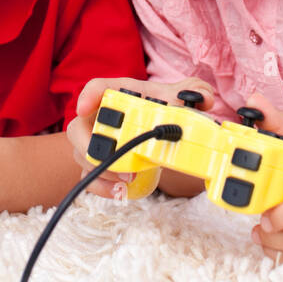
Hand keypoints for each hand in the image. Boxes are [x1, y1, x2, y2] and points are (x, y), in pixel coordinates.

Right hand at [65, 76, 215, 198]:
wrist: (161, 131)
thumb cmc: (164, 109)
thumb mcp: (184, 98)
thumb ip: (197, 92)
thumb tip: (204, 101)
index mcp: (120, 94)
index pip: (97, 88)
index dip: (87, 96)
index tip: (84, 107)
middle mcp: (100, 117)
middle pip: (78, 128)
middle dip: (92, 146)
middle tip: (118, 159)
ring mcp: (96, 142)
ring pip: (82, 156)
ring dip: (102, 171)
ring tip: (129, 181)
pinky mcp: (100, 165)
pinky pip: (89, 178)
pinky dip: (101, 188)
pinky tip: (120, 193)